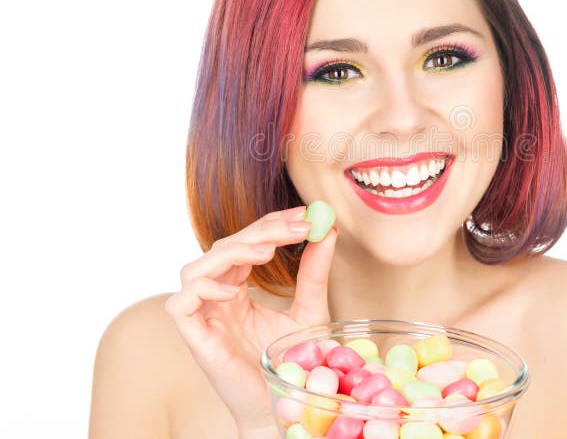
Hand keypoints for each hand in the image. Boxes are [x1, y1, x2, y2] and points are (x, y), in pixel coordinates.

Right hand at [164, 205, 338, 434]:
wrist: (281, 409)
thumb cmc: (292, 363)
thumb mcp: (309, 310)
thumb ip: (314, 273)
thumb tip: (329, 229)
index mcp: (239, 288)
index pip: (247, 242)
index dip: (271, 223)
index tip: (304, 214)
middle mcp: (217, 298)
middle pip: (223, 248)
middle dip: (260, 231)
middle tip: (297, 226)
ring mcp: (203, 317)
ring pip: (195, 268)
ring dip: (230, 252)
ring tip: (268, 250)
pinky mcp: (194, 339)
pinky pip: (180, 304)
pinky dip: (202, 288)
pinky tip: (234, 290)